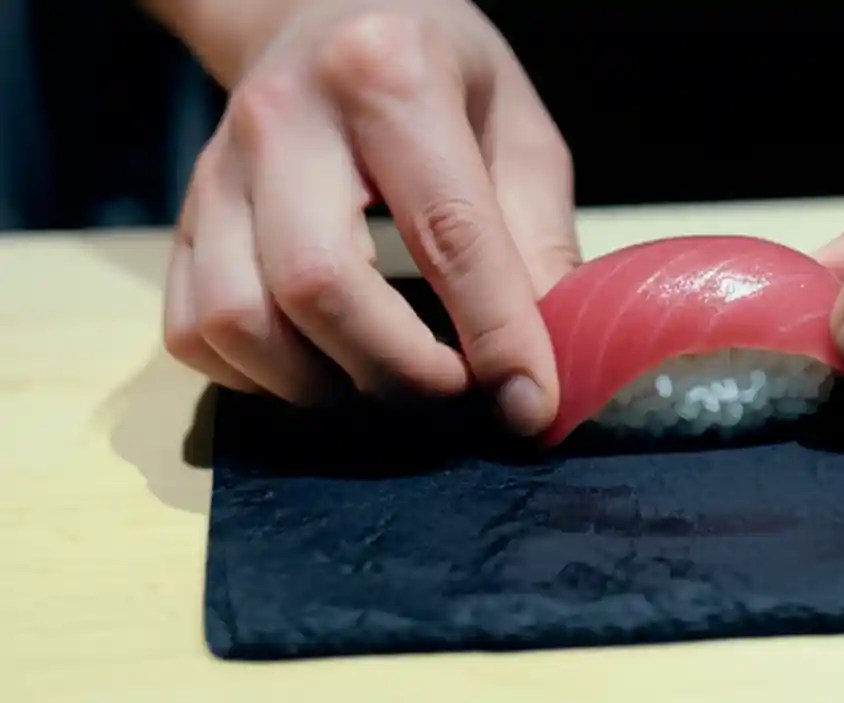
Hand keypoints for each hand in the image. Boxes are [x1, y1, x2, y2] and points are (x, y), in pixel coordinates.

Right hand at [160, 0, 578, 434]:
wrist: (322, 13)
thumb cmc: (438, 74)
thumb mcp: (516, 128)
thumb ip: (536, 240)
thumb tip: (544, 367)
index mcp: (389, 76)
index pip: (447, 233)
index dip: (494, 335)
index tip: (528, 405)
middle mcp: (286, 117)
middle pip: (320, 284)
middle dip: (399, 371)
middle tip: (455, 393)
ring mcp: (217, 167)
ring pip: (241, 320)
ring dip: (324, 386)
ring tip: (389, 380)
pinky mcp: (182, 213)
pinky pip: (196, 332)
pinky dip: (261, 378)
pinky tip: (321, 363)